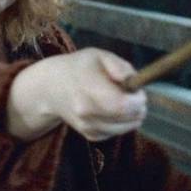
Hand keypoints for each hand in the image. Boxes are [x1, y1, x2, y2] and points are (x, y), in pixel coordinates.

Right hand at [7, 48, 146, 141]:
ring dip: (131, 116)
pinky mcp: (90, 135)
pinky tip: (111, 109)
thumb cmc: (81, 68)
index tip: (138, 91)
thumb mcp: (99, 56)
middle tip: (132, 95)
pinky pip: (117, 132)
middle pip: (128, 119)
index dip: (137, 100)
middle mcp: (85, 111)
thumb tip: (130, 80)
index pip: (122, 105)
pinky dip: (120, 123)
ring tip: (120, 100)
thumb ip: (118, 65)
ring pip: (126, 128)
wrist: (52, 87)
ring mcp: (87, 126)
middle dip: (138, 107)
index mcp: (88, 88)